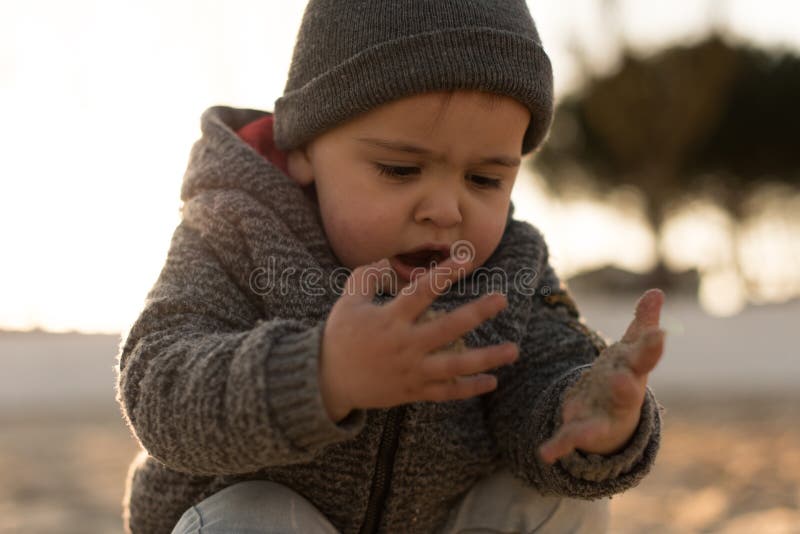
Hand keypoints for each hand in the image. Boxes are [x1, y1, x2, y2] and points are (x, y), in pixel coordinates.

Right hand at [318, 255, 518, 421]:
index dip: (444, 273)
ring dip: (487, 359)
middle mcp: (404, 346)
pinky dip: (470, 389)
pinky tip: (492, 381)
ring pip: (455, 367)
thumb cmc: (340, 335)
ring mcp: (411, 371)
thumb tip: (390, 258)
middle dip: (477, 314)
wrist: (327, 381)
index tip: (466, 258)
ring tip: (514, 351)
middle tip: (502, 300)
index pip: (421, 292)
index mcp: (389, 320)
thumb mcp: (348, 300)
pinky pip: (446, 392)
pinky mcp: (414, 391)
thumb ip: (369, 276)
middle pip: (447, 329)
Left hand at [539, 288, 665, 463]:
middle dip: (626, 385)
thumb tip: (656, 291)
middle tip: (622, 379)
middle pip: (628, 389)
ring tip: (581, 424)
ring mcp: (605, 416)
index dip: (652, 347)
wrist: (614, 418)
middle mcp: (624, 396)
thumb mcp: (631, 350)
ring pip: (601, 420)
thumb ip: (642, 322)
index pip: (644, 357)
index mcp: (633, 371)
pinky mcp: (584, 430)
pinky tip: (546, 454)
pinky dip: (559, 446)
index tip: (659, 335)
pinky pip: (571, 438)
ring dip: (593, 424)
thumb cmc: (624, 375)